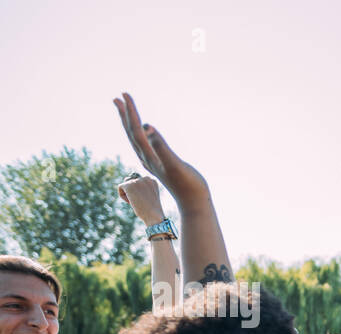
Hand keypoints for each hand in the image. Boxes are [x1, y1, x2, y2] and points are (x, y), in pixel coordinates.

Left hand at [113, 92, 210, 206]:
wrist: (194, 203)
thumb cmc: (188, 184)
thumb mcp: (174, 164)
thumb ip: (160, 145)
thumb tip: (146, 126)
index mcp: (149, 155)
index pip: (135, 129)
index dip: (130, 111)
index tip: (125, 94)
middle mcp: (147, 158)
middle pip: (131, 133)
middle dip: (124, 115)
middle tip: (117, 98)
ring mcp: (152, 163)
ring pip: (136, 140)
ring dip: (129, 124)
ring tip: (126, 112)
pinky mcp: (159, 166)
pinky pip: (145, 147)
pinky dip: (141, 136)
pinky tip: (144, 135)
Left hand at [118, 173, 164, 222]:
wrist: (154, 216)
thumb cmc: (152, 210)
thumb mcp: (149, 196)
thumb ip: (141, 187)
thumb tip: (126, 180)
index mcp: (152, 180)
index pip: (139, 182)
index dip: (139, 193)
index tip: (146, 201)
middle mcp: (145, 178)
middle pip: (131, 182)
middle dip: (133, 192)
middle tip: (141, 202)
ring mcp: (137, 181)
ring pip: (126, 185)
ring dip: (128, 194)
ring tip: (136, 202)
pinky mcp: (129, 185)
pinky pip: (120, 188)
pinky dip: (123, 196)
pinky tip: (131, 202)